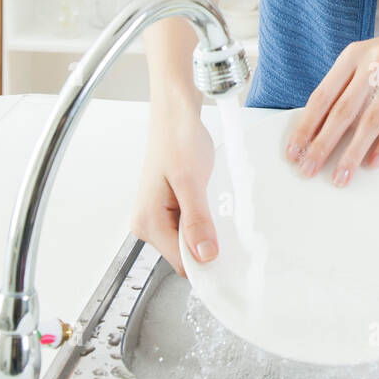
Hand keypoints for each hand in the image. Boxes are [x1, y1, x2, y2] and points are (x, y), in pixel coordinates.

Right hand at [130, 100, 217, 276]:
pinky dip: (204, 220)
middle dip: (207, 245)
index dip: (206, 264)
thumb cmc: (178, 139)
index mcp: (148, 221)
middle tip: (228, 225)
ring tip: (216, 205)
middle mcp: (147, 223)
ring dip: (207, 230)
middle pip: (185, 255)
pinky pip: (189, 226)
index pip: (181, 263)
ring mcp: (157, 216)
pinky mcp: (168, 208)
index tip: (231, 261)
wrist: (176, 115)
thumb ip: (197, 220)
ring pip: (189, 241)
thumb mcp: (191, 181)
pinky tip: (211, 203)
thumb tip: (205, 255)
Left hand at [284, 20, 378, 187]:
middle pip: (343, 110)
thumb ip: (346, 88)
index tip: (294, 151)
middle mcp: (373, 60)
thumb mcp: (366, 61)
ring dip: (354, 152)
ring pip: (372, 118)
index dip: (306, 126)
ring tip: (342, 175)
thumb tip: (317, 130)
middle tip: (309, 169)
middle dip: (323, 144)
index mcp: (352, 55)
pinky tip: (375, 161)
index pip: (322, 96)